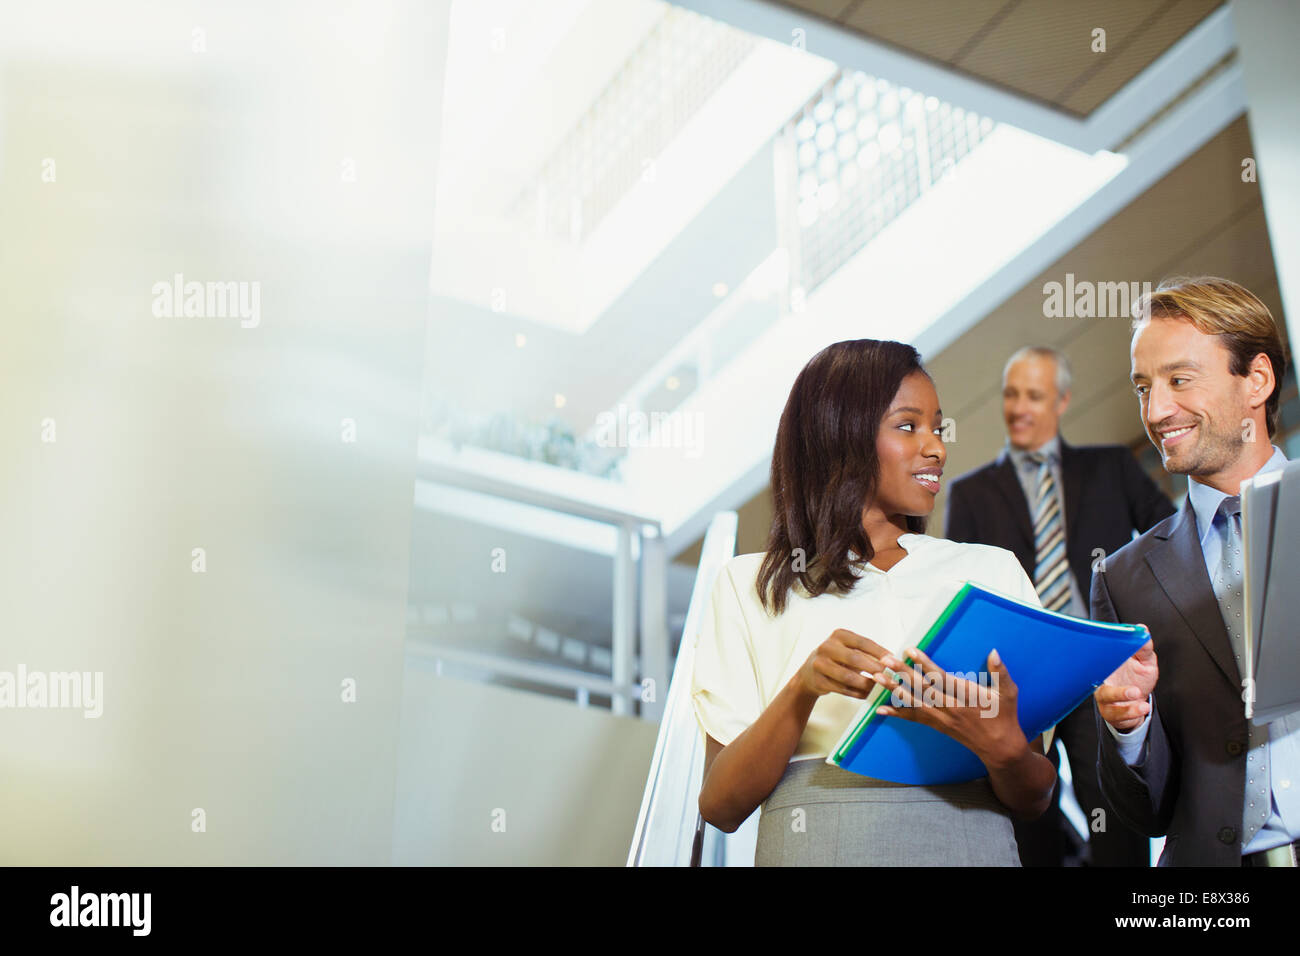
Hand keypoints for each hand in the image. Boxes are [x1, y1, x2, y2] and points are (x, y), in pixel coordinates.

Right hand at [797, 628, 892, 700]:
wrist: (809, 674)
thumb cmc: (837, 659)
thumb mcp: (848, 649)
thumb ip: (866, 653)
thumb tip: (892, 661)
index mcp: (838, 635)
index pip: (863, 642)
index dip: (879, 652)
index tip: (894, 661)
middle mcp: (827, 647)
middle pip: (855, 658)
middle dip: (874, 669)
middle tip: (889, 677)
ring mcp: (820, 664)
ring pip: (848, 677)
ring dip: (866, 684)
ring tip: (879, 688)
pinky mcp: (818, 681)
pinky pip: (842, 689)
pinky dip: (857, 693)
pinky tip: (867, 694)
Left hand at [875, 647, 1027, 769]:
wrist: (1000, 748)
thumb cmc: (1004, 716)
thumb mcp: (1008, 693)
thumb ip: (1000, 673)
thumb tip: (994, 652)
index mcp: (967, 696)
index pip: (941, 678)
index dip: (924, 664)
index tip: (910, 651)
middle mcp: (951, 708)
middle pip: (922, 689)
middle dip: (902, 673)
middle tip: (885, 660)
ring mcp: (943, 719)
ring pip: (914, 703)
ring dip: (894, 690)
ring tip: (878, 678)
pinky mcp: (938, 726)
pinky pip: (915, 719)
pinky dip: (898, 713)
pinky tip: (881, 709)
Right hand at [1095, 632, 1157, 731]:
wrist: (1137, 703)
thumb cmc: (1137, 678)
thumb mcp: (1144, 661)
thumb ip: (1143, 648)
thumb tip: (1142, 630)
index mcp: (1105, 664)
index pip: (1096, 656)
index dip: (1101, 652)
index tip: (1116, 652)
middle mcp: (1100, 680)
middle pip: (1097, 678)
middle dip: (1113, 682)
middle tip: (1133, 689)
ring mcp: (1104, 697)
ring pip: (1106, 699)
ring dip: (1123, 700)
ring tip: (1140, 699)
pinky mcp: (1109, 712)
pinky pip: (1115, 714)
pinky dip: (1130, 712)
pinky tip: (1142, 708)